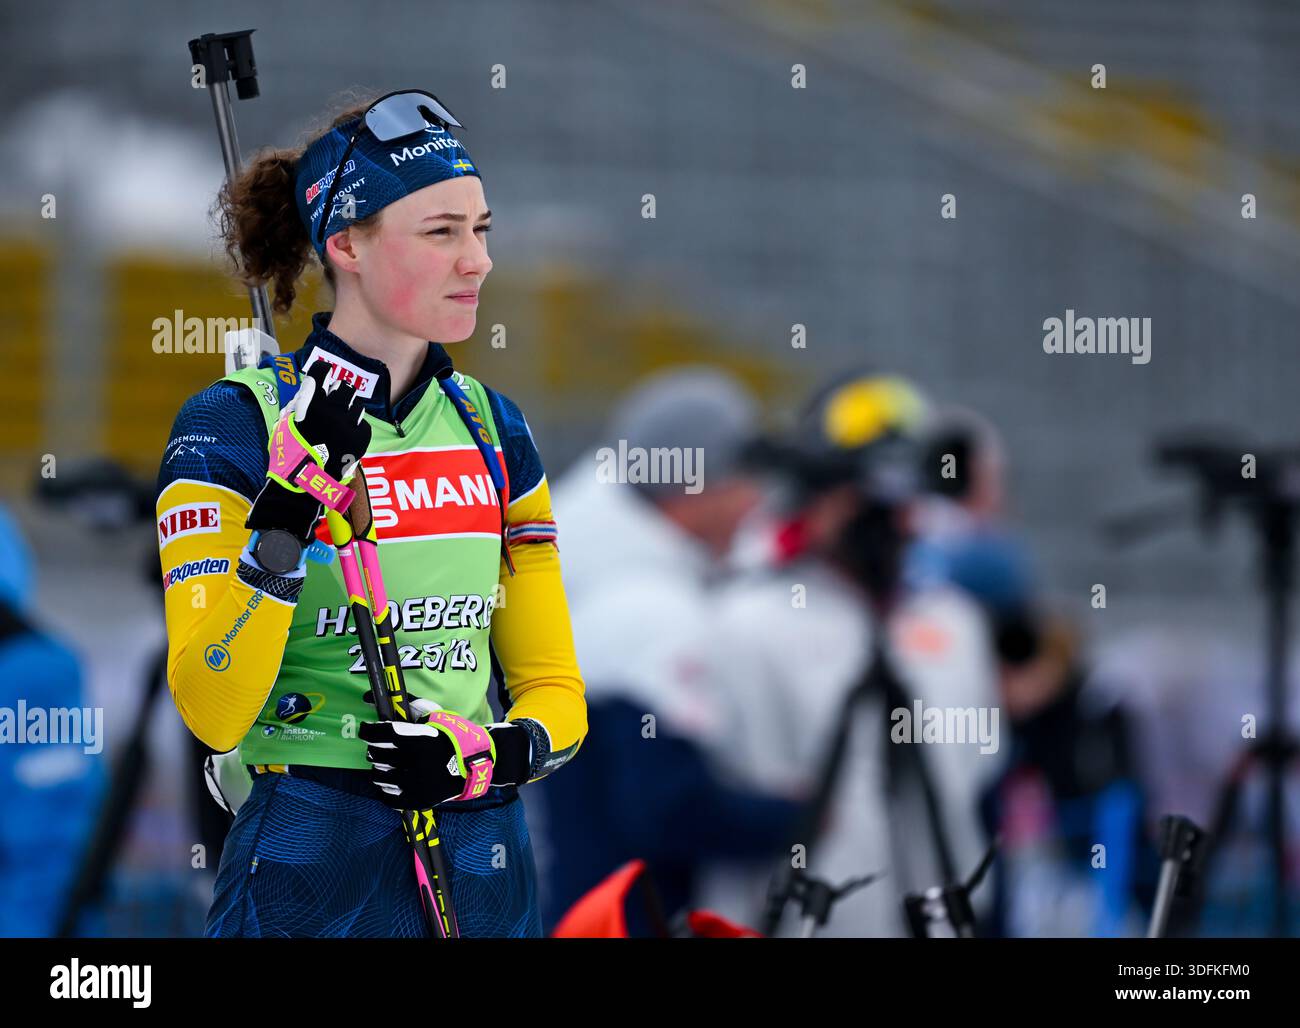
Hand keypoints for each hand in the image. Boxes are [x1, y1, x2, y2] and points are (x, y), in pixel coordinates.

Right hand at [247, 361, 372, 540]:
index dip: (322, 371)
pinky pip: (363, 424)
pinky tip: (349, 433)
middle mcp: (333, 409)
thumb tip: (307, 392)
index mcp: (311, 403)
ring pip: (357, 405)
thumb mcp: (283, 424)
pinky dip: (357, 427)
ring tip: (341, 420)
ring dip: (349, 409)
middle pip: (345, 387)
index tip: (323, 372)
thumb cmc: (288, 455)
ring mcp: (349, 424)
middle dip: (340, 391)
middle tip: (335, 399)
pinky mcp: (360, 439)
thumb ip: (297, 406)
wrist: (305, 482)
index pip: (321, 371)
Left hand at [359, 704, 496, 808]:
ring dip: (379, 768)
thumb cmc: (454, 735)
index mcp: (420, 740)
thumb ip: (408, 705)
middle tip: (379, 745)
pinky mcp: (419, 800)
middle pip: (378, 755)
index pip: (382, 734)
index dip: (369, 730)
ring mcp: (416, 785)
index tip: (366, 728)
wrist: (476, 763)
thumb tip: (371, 695)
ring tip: (386, 764)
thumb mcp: (435, 715)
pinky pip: (389, 798)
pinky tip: (389, 782)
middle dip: (375, 748)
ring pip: (379, 777)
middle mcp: (416, 764)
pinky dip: (385, 789)